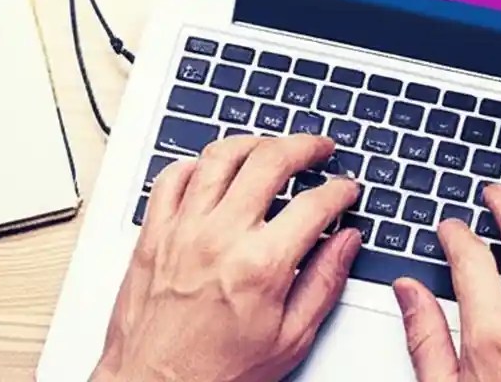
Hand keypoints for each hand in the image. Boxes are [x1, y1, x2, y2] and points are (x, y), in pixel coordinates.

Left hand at [92, 134, 361, 381]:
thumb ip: (325, 282)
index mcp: (261, 265)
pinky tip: (214, 169)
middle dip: (305, 146)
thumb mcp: (290, 338)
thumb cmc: (216, 374)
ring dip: (254, 142)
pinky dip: (197, 164)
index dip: (340, 191)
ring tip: (272, 147)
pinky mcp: (153, 233)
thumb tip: (347, 242)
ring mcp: (183, 230)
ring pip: (221, 157)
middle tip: (319, 149)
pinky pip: (172, 177)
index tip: (346, 190)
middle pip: (270, 160)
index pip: (315, 205)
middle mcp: (221, 237)